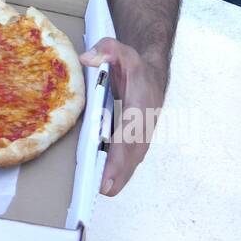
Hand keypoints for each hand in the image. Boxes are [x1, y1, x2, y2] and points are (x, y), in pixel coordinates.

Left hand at [79, 37, 164, 197]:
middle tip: (102, 190)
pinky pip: (129, 157)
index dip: (119, 156)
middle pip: (131, 153)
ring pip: (132, 159)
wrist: (152, 71)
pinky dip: (120, 171)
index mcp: (140, 106)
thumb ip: (107, 49)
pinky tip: (107, 182)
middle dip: (118, 173)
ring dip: (120, 176)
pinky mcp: (138, 138)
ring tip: (102, 191)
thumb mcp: (121, 51)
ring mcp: (143, 133)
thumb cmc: (134, 65)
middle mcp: (144, 124)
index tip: (109, 172)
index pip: (129, 135)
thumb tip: (88, 58)